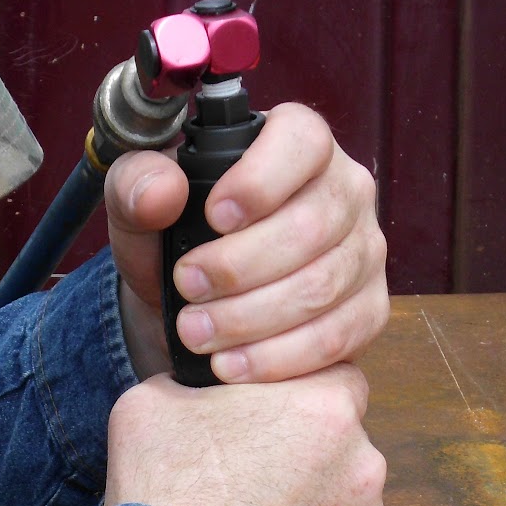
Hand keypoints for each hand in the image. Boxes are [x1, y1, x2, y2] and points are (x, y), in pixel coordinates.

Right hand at [104, 364, 387, 505]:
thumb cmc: (162, 496)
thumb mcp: (153, 401)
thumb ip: (198, 381)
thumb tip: (201, 386)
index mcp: (325, 407)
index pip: (337, 379)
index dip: (299, 397)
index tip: (268, 418)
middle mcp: (363, 465)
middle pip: (341, 447)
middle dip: (303, 458)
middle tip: (247, 480)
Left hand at [105, 103, 389, 383]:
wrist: (200, 306)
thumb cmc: (180, 241)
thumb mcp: (140, 207)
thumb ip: (137, 186)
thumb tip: (162, 192)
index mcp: (300, 144)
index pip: (303, 142)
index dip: (261, 180)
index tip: (214, 216)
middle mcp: (346, 191)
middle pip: (312, 225)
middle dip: (240, 265)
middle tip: (188, 286)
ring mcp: (364, 252)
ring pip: (323, 286)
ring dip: (251, 317)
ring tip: (197, 331)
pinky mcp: (369, 310)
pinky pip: (336, 337)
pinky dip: (277, 357)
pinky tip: (231, 364)